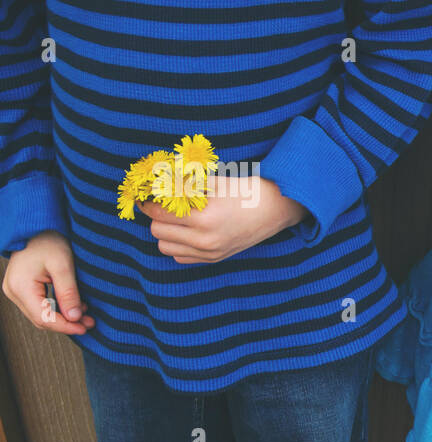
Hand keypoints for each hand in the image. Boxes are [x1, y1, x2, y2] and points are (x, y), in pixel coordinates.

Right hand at [2, 230, 95, 334]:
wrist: (35, 227)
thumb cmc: (48, 240)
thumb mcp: (63, 265)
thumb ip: (68, 292)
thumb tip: (75, 317)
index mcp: (21, 287)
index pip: (43, 318)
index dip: (65, 327)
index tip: (85, 328)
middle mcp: (13, 291)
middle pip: (41, 319)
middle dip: (66, 324)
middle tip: (90, 323)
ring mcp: (15, 290)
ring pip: (40, 314)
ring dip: (63, 318)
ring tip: (86, 316)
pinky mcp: (21, 288)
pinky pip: (39, 306)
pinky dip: (57, 309)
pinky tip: (75, 307)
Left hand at [139, 175, 306, 263]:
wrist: (275, 209)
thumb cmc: (245, 191)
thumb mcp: (213, 182)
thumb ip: (182, 185)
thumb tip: (154, 184)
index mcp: (204, 219)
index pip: (159, 213)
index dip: (148, 202)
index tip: (146, 195)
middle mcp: (205, 240)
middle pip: (158, 231)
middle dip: (156, 216)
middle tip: (163, 204)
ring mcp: (210, 253)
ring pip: (165, 247)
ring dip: (165, 232)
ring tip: (176, 219)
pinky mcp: (214, 259)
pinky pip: (180, 257)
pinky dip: (178, 244)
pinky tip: (188, 231)